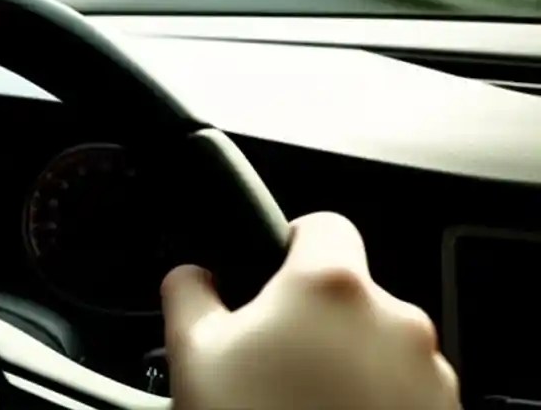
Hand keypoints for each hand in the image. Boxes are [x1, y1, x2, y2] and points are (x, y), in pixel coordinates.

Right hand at [162, 212, 459, 409]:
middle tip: (267, 362)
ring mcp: (428, 371)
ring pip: (377, 344)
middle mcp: (392, 318)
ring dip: (345, 362)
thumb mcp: (193, 353)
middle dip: (310, 320)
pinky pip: (404, 389)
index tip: (269, 276)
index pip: (321, 225)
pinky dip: (373, 400)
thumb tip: (190, 274)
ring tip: (299, 404)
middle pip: (347, 293)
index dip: (289, 245)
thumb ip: (188, 291)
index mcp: (328, 285)